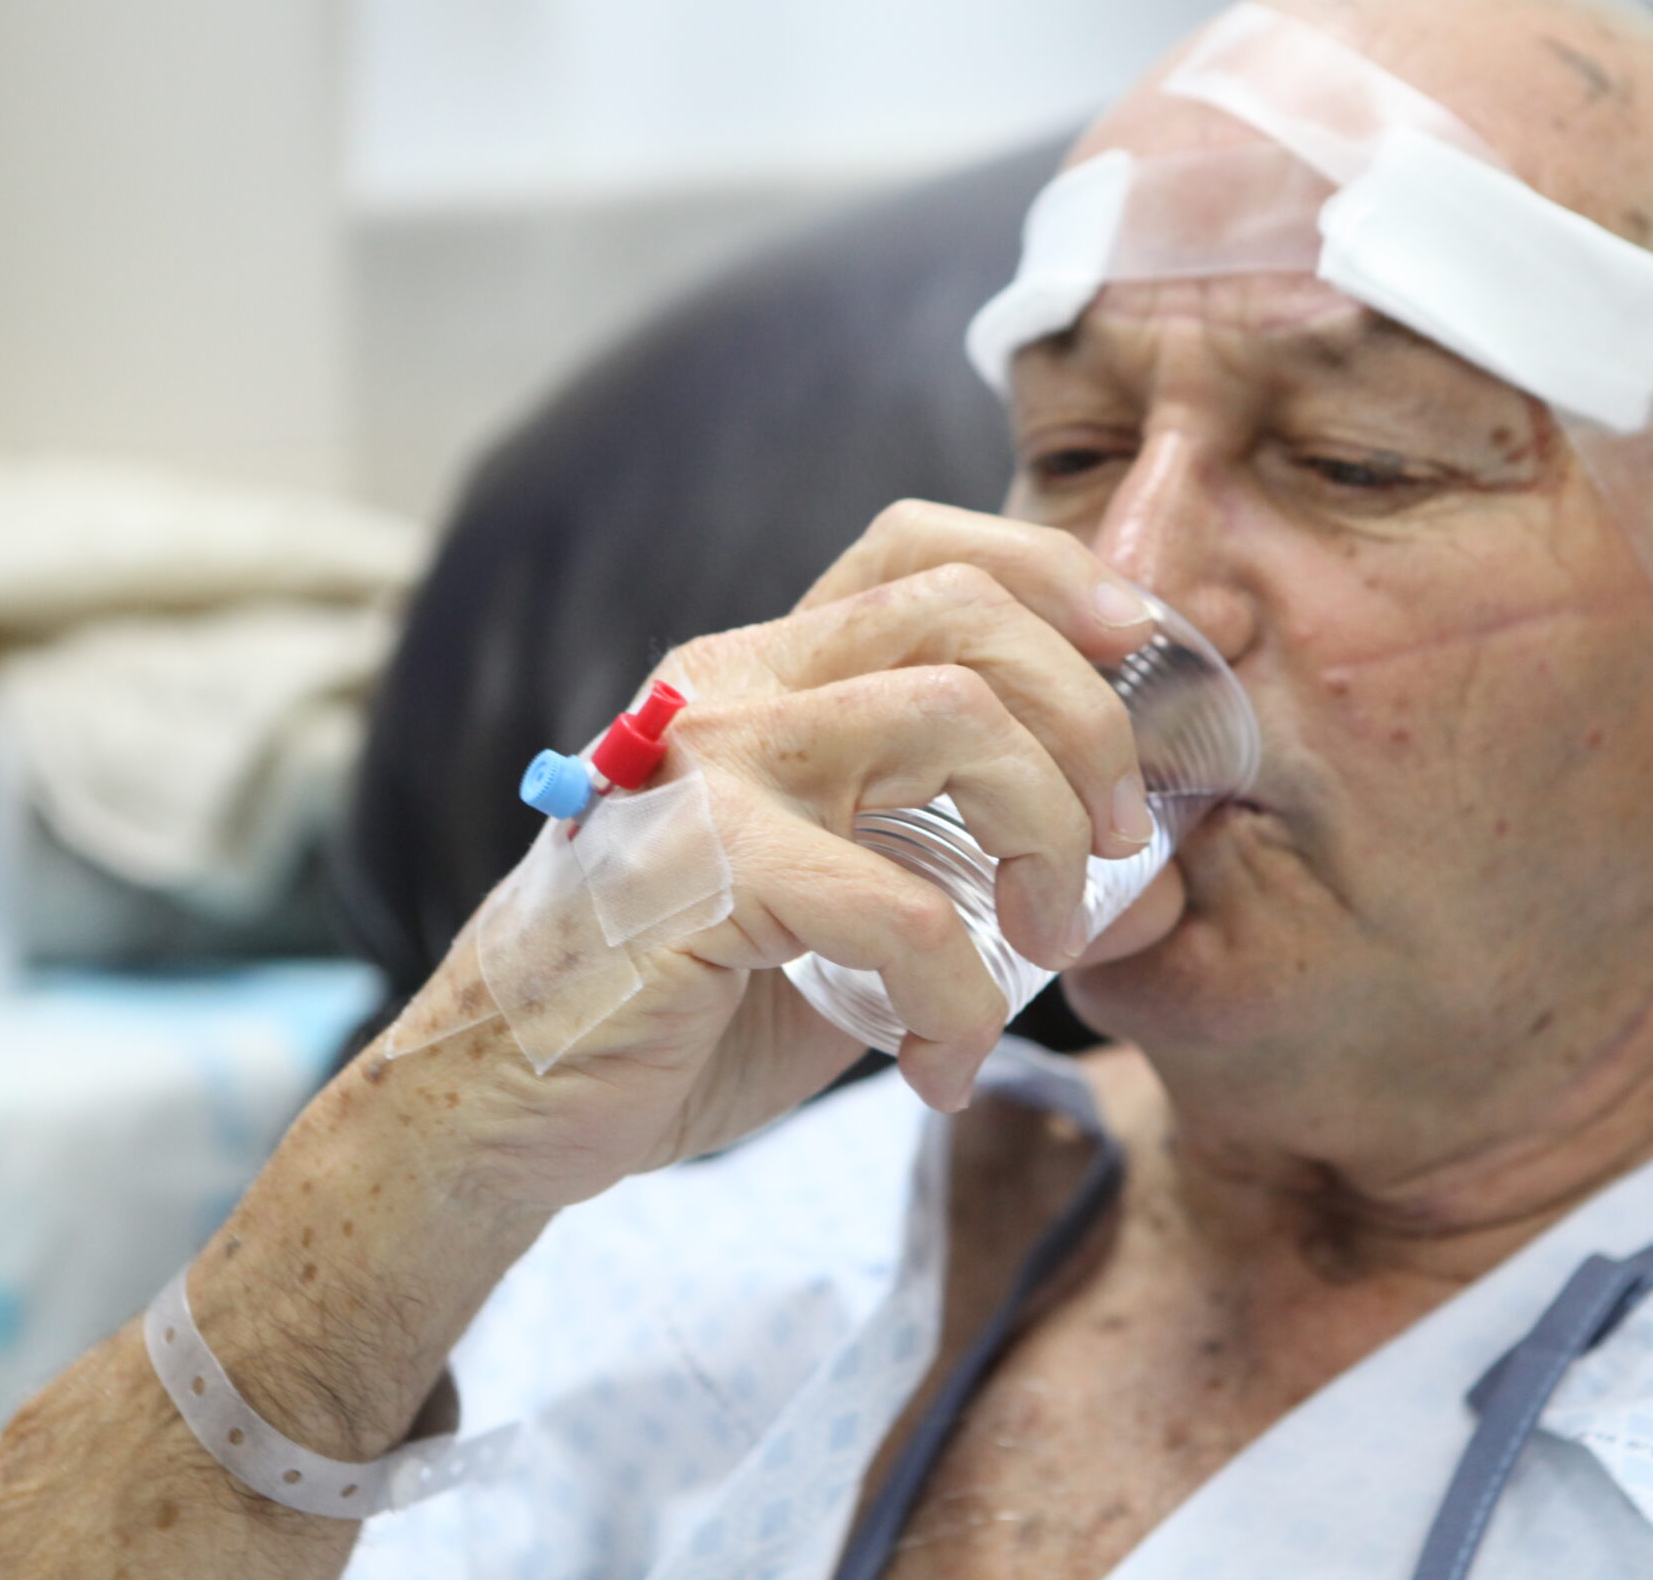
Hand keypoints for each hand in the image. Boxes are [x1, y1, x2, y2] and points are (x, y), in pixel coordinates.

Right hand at [377, 502, 1163, 1208]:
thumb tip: (1150, 869)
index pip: (918, 547)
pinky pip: (899, 903)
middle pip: (965, 612)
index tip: (1143, 646)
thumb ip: (962, 854)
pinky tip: (939, 1059)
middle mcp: (731, 685)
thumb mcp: (849, 900)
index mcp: (766, 672)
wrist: (502, 1105)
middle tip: (1115, 842)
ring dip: (1043, 840)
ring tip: (1040, 945)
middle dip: (1089, 721)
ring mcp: (705, 767)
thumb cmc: (690, 1003)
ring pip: (953, 719)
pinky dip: (961, 992)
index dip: (1052, 573)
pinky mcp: (695, 868)